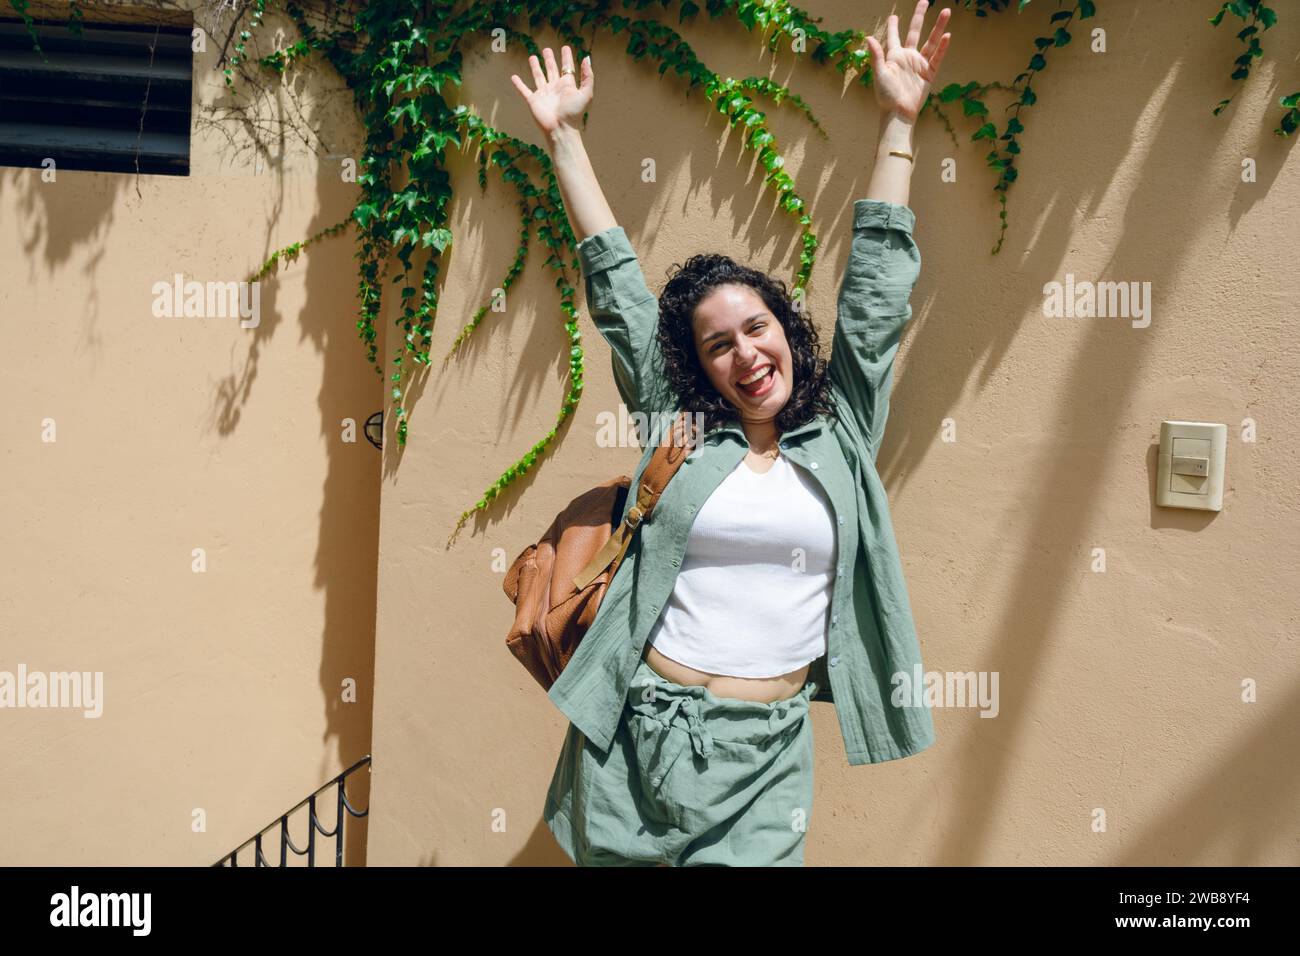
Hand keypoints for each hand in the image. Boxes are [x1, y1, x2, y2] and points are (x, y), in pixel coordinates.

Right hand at [510, 45, 593, 138]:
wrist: (561, 128)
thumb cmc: (574, 113)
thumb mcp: (586, 93)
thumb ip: (587, 76)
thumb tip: (586, 58)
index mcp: (567, 85)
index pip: (567, 68)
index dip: (567, 58)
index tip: (565, 48)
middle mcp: (555, 88)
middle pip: (552, 69)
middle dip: (549, 59)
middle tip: (547, 49)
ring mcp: (543, 94)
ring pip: (538, 76)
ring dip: (535, 67)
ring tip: (532, 57)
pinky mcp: (533, 101)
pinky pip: (524, 90)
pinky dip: (518, 84)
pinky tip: (514, 77)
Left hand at [866, 0, 951, 121]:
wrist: (899, 112)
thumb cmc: (886, 96)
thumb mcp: (880, 74)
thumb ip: (877, 55)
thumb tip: (869, 37)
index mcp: (894, 57)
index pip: (894, 37)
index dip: (894, 26)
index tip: (894, 16)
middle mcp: (908, 58)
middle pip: (915, 32)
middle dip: (919, 16)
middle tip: (924, 1)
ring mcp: (919, 65)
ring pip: (931, 41)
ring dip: (938, 27)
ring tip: (946, 11)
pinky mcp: (929, 74)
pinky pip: (937, 57)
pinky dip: (943, 47)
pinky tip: (948, 35)